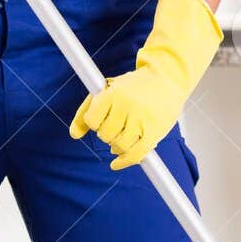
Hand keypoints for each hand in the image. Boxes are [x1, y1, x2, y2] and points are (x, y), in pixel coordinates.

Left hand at [70, 0, 221, 170]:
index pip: (92, 120)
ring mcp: (141, 119)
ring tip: (122, 137)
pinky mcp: (154, 131)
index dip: (95, 122)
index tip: (102, 118)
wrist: (166, 78)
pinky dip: (125, 161)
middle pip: (105, 134)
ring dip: (117, 146)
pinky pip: (136, 154)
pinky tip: (116, 163)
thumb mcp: (106, 90)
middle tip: (116, 125)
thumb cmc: (133, 86)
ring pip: (119, 145)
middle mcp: (127, 105)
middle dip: (107, 133)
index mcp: (113, 93)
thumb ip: (86, 111)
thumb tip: (74, 135)